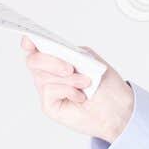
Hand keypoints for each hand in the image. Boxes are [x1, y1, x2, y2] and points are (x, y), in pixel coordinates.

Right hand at [20, 35, 134, 142]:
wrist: (119, 108)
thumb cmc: (106, 85)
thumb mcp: (89, 60)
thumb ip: (69, 52)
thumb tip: (53, 49)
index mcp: (57, 59)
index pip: (34, 48)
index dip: (29, 42)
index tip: (31, 40)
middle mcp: (49, 74)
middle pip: (33, 61)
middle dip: (51, 61)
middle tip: (70, 68)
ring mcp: (47, 90)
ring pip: (43, 77)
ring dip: (69, 78)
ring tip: (86, 83)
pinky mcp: (49, 105)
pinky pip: (49, 91)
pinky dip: (68, 90)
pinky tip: (80, 96)